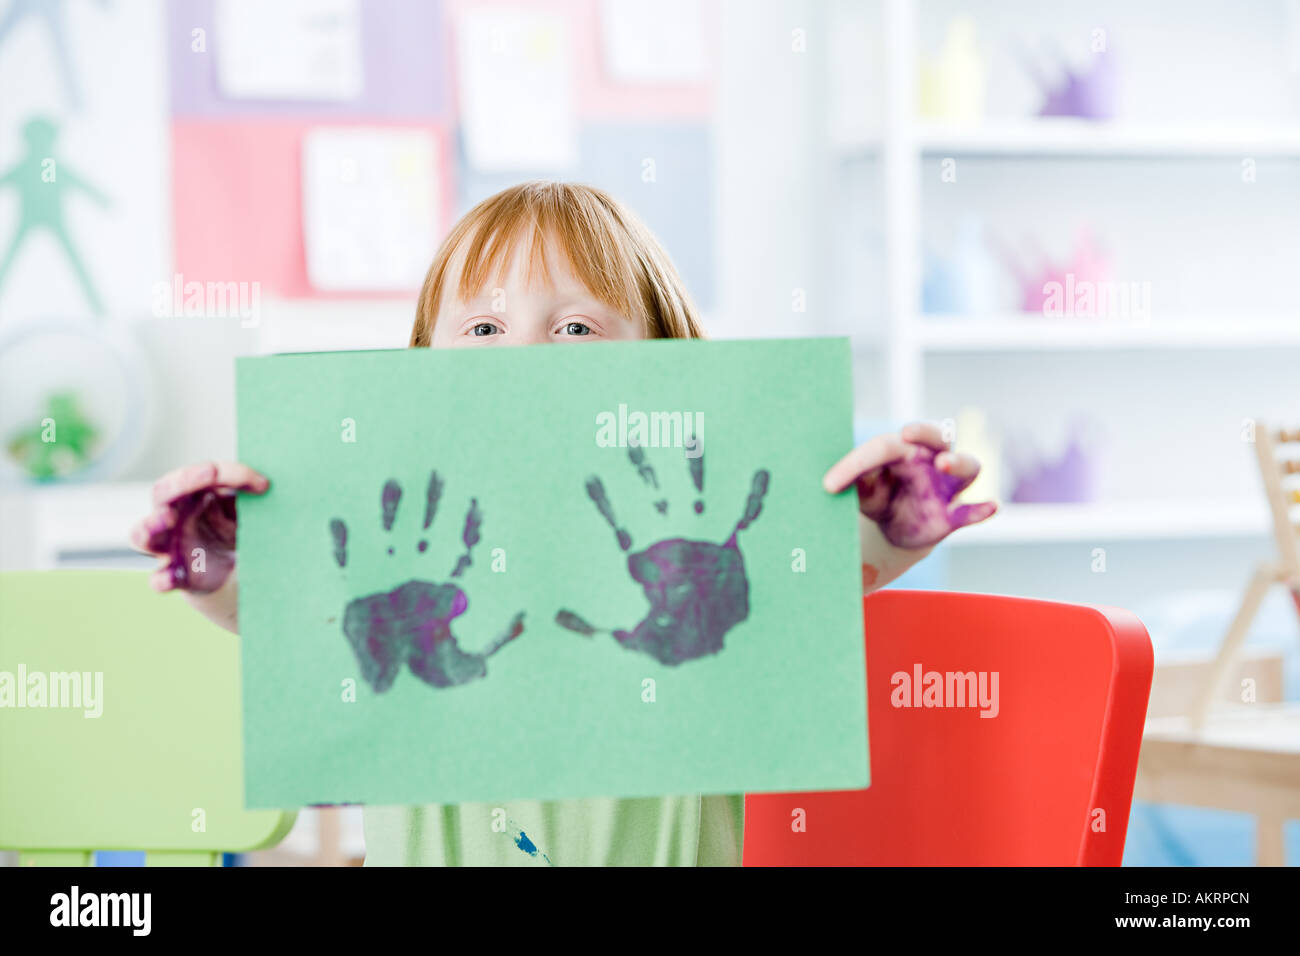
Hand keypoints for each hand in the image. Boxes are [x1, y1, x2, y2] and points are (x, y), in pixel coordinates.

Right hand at [129, 462, 268, 592]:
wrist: (231, 571)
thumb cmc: (232, 528)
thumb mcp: (243, 509)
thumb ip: (248, 497)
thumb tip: (265, 487)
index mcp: (192, 494)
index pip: (197, 474)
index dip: (226, 474)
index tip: (261, 483)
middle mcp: (174, 517)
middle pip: (162, 493)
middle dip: (181, 483)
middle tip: (208, 475)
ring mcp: (170, 547)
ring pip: (143, 535)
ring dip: (151, 525)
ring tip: (165, 519)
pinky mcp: (176, 576)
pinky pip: (159, 579)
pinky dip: (162, 579)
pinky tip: (171, 578)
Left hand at [823, 422, 996, 549]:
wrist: (893, 529)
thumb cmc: (878, 497)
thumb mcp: (862, 491)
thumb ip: (855, 483)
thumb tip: (832, 483)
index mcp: (904, 450)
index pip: (883, 448)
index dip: (854, 464)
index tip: (829, 485)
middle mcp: (930, 462)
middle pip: (939, 437)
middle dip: (925, 431)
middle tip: (905, 433)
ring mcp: (946, 488)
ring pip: (967, 468)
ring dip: (958, 463)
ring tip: (943, 463)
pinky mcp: (952, 517)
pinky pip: (971, 512)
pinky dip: (981, 510)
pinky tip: (990, 506)